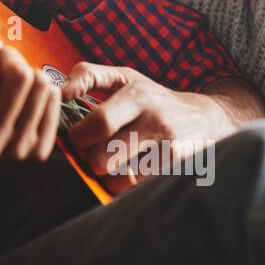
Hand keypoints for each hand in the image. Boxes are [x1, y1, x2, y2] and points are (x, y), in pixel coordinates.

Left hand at [65, 62, 233, 186]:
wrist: (206, 118)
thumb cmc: (152, 97)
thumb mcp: (124, 77)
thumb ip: (88, 76)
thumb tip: (59, 91)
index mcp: (138, 95)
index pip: (99, 122)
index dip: (79, 136)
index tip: (75, 138)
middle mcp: (157, 121)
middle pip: (106, 155)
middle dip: (88, 159)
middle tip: (88, 154)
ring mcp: (170, 147)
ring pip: (120, 177)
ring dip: (106, 175)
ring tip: (106, 164)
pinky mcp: (178, 169)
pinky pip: (137, 188)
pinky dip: (124, 186)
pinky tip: (124, 173)